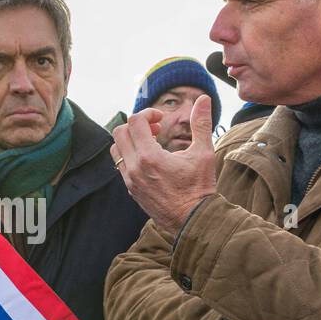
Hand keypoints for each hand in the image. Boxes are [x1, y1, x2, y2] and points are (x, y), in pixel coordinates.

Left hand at [110, 96, 217, 236]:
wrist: (192, 221)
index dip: (148, 113)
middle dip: (137, 125)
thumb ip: (201, 123)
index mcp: (149, 157)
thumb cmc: (200, 188)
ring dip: (130, 140)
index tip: (162, 118)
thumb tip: (203, 99)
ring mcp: (130, 180)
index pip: (135, 122)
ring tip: (152, 143)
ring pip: (116, 149)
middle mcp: (134, 168)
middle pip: (120, 132)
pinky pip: (121, 165)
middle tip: (156, 129)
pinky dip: (131, 155)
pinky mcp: (131, 189)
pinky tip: (151, 159)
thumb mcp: (204, 153)